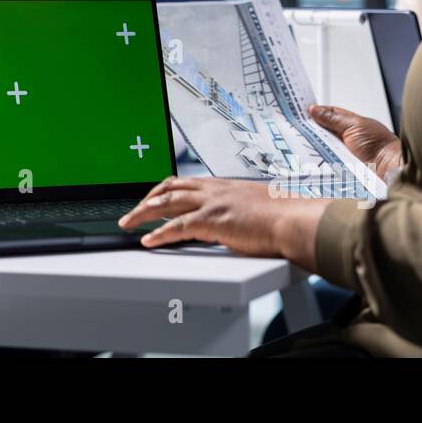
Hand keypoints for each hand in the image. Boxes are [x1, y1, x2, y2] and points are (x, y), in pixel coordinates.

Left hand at [119, 176, 328, 268]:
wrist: (293, 220)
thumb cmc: (282, 216)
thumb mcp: (255, 205)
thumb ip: (239, 209)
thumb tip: (235, 219)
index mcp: (223, 185)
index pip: (184, 182)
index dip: (164, 190)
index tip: (152, 196)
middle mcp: (214, 190)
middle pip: (169, 189)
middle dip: (146, 200)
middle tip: (132, 211)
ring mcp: (212, 204)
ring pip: (166, 204)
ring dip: (142, 213)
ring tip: (127, 223)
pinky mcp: (213, 221)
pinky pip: (177, 227)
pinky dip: (159, 234)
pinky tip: (148, 240)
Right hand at [308, 104, 401, 181]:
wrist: (387, 167)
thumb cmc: (378, 144)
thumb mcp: (353, 125)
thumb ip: (332, 118)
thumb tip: (315, 109)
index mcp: (349, 123)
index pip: (327, 114)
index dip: (314, 112)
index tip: (299, 111)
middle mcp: (344, 137)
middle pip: (321, 131)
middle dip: (310, 129)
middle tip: (295, 126)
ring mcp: (341, 151)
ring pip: (320, 146)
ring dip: (311, 144)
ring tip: (299, 140)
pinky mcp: (339, 164)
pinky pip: (323, 160)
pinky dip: (316, 158)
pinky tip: (309, 155)